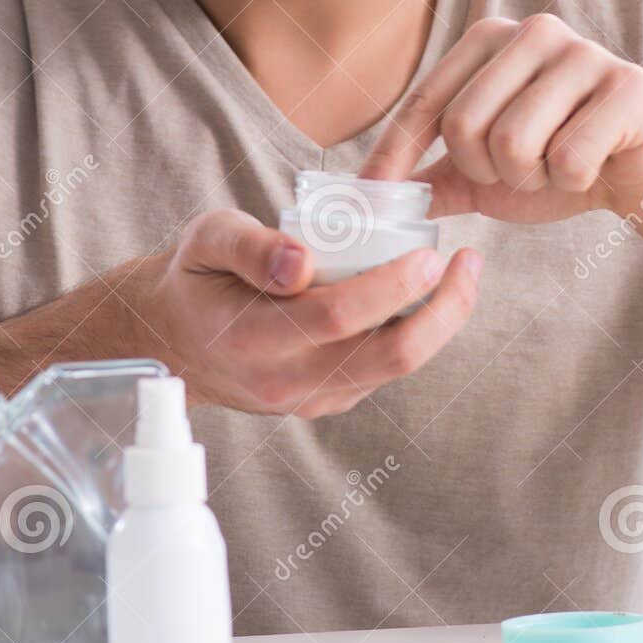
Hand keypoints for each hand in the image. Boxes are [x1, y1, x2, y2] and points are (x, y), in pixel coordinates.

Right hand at [137, 208, 481, 417]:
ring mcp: (308, 398)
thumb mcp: (207, 240)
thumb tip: (301, 260)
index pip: (337, 316)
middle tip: (468, 263)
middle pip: (387, 356)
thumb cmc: (198, 277)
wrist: (173, 339)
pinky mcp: (324, 402)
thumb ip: (249, 246)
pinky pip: (382, 372)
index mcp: (253, 337)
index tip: (430, 254)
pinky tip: (428, 299)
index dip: (391, 286)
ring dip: (438, 324)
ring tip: (462, 275)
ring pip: (393, 369)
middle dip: (443, 311)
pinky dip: (414, 335)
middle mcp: (284, 379)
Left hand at [360, 14, 642, 230]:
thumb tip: (367, 197)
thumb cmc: (562, 166)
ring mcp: (585, 53)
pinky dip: (573, 182)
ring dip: (532, 179)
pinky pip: (569, 157)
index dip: (394, 155)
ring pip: (513, 142)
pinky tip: (594, 168)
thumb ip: (433, 178)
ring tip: (557, 169)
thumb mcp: (487, 175)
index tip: (373, 197)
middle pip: (464, 124)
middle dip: (485, 172)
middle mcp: (535, 31)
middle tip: (521, 174)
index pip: (425, 101)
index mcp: (492, 38)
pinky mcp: (630, 86)